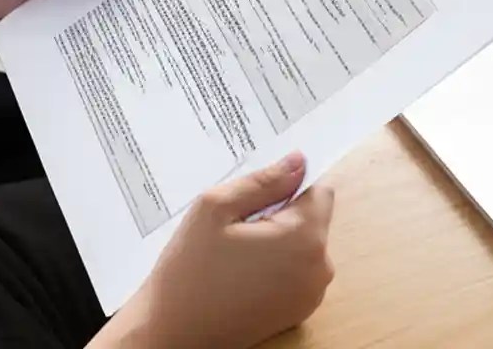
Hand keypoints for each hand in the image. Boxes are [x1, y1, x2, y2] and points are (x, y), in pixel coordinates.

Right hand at [92, 153, 335, 348]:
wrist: (173, 333)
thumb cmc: (189, 271)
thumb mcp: (216, 207)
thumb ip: (264, 181)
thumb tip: (298, 161)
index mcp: (304, 238)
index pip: (319, 189)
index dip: (288, 186)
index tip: (257, 196)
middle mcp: (319, 268)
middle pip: (313, 218)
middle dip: (282, 214)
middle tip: (238, 227)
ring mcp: (311, 294)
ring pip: (305, 245)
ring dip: (279, 240)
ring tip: (237, 253)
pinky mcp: (299, 311)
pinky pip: (297, 271)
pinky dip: (277, 266)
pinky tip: (242, 274)